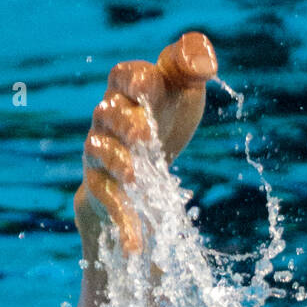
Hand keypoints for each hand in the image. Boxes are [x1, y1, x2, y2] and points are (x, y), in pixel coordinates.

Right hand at [73, 31, 217, 255]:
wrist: (144, 166)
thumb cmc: (165, 117)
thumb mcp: (182, 88)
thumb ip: (190, 65)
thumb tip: (206, 60)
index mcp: (128, 86)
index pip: (126, 74)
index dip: (137, 79)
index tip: (152, 84)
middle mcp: (108, 117)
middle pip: (109, 113)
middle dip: (126, 123)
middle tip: (146, 134)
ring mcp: (101, 153)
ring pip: (100, 153)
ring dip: (117, 163)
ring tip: (134, 176)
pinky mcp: (101, 188)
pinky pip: (108, 202)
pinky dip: (123, 222)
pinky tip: (136, 246)